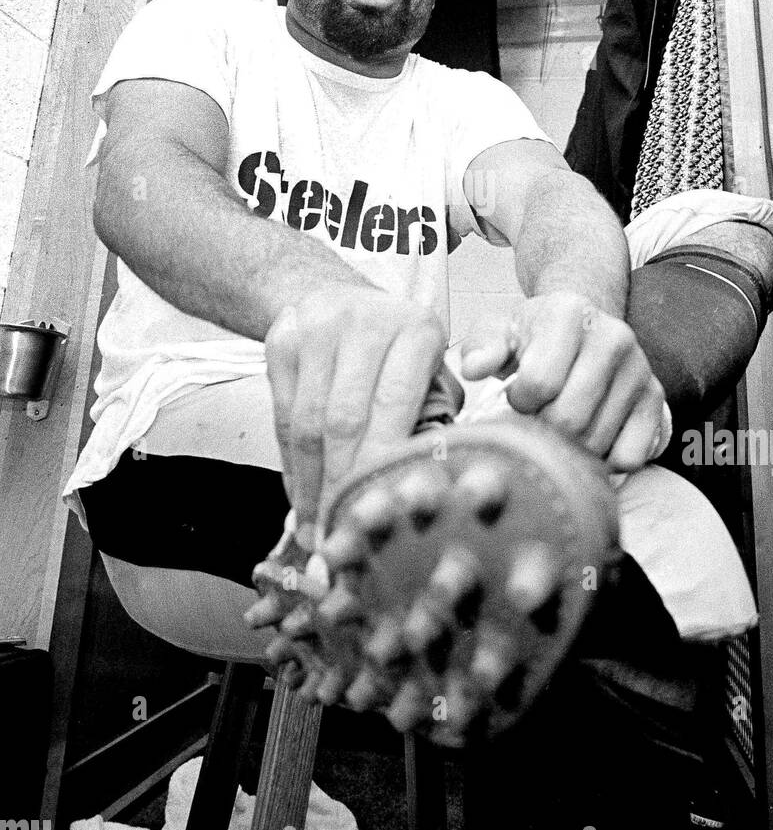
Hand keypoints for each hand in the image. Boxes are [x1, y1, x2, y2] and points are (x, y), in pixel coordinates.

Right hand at [264, 289, 445, 537]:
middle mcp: (365, 322)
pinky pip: (282, 414)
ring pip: (307, 423)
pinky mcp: (280, 341)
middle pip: (344, 419)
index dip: (378, 463)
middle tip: (338, 535)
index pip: (392, 406)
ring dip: (309, 484)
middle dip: (339, 485)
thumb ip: (435, 416)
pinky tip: (298, 494)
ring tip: (314, 528)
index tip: (373, 508)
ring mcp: (316, 328)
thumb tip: (423, 482)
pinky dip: (289, 462)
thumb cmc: (397, 347)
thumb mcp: (431, 368)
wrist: (338, 294)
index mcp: (416, 329)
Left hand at [459, 293, 666, 470]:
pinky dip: (605, 460)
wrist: (580, 328)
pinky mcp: (655, 399)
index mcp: (569, 312)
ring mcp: (639, 368)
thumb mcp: (499, 331)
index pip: (539, 382)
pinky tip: (589, 436)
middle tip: (538, 415)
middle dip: (543, 428)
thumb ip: (482, 347)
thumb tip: (473, 368)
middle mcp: (613, 336)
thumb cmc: (533, 337)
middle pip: (569, 418)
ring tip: (560, 422)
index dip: (519, 401)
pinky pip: (630, 455)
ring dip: (570, 447)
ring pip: (596, 441)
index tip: (517, 395)